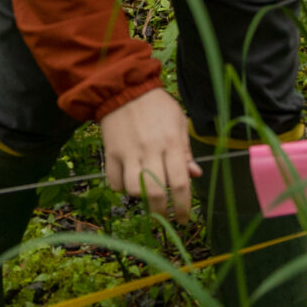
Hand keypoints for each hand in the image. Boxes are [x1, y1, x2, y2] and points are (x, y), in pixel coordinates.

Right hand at [100, 88, 201, 219]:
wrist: (124, 87)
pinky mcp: (111, 152)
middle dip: (162, 212)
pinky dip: (121, 187)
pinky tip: (127, 181)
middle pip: (156, 192)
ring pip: (133, 190)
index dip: (183, 206)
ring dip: (141, 198)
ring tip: (146, 195)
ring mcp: (128, 152)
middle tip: (165, 216)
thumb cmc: (157, 105)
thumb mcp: (179, 122)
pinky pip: (114, 181)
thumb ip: (186, 150)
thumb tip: (195, 174)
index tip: (184, 218)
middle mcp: (150, 150)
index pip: (180, 183)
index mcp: (171, 143)